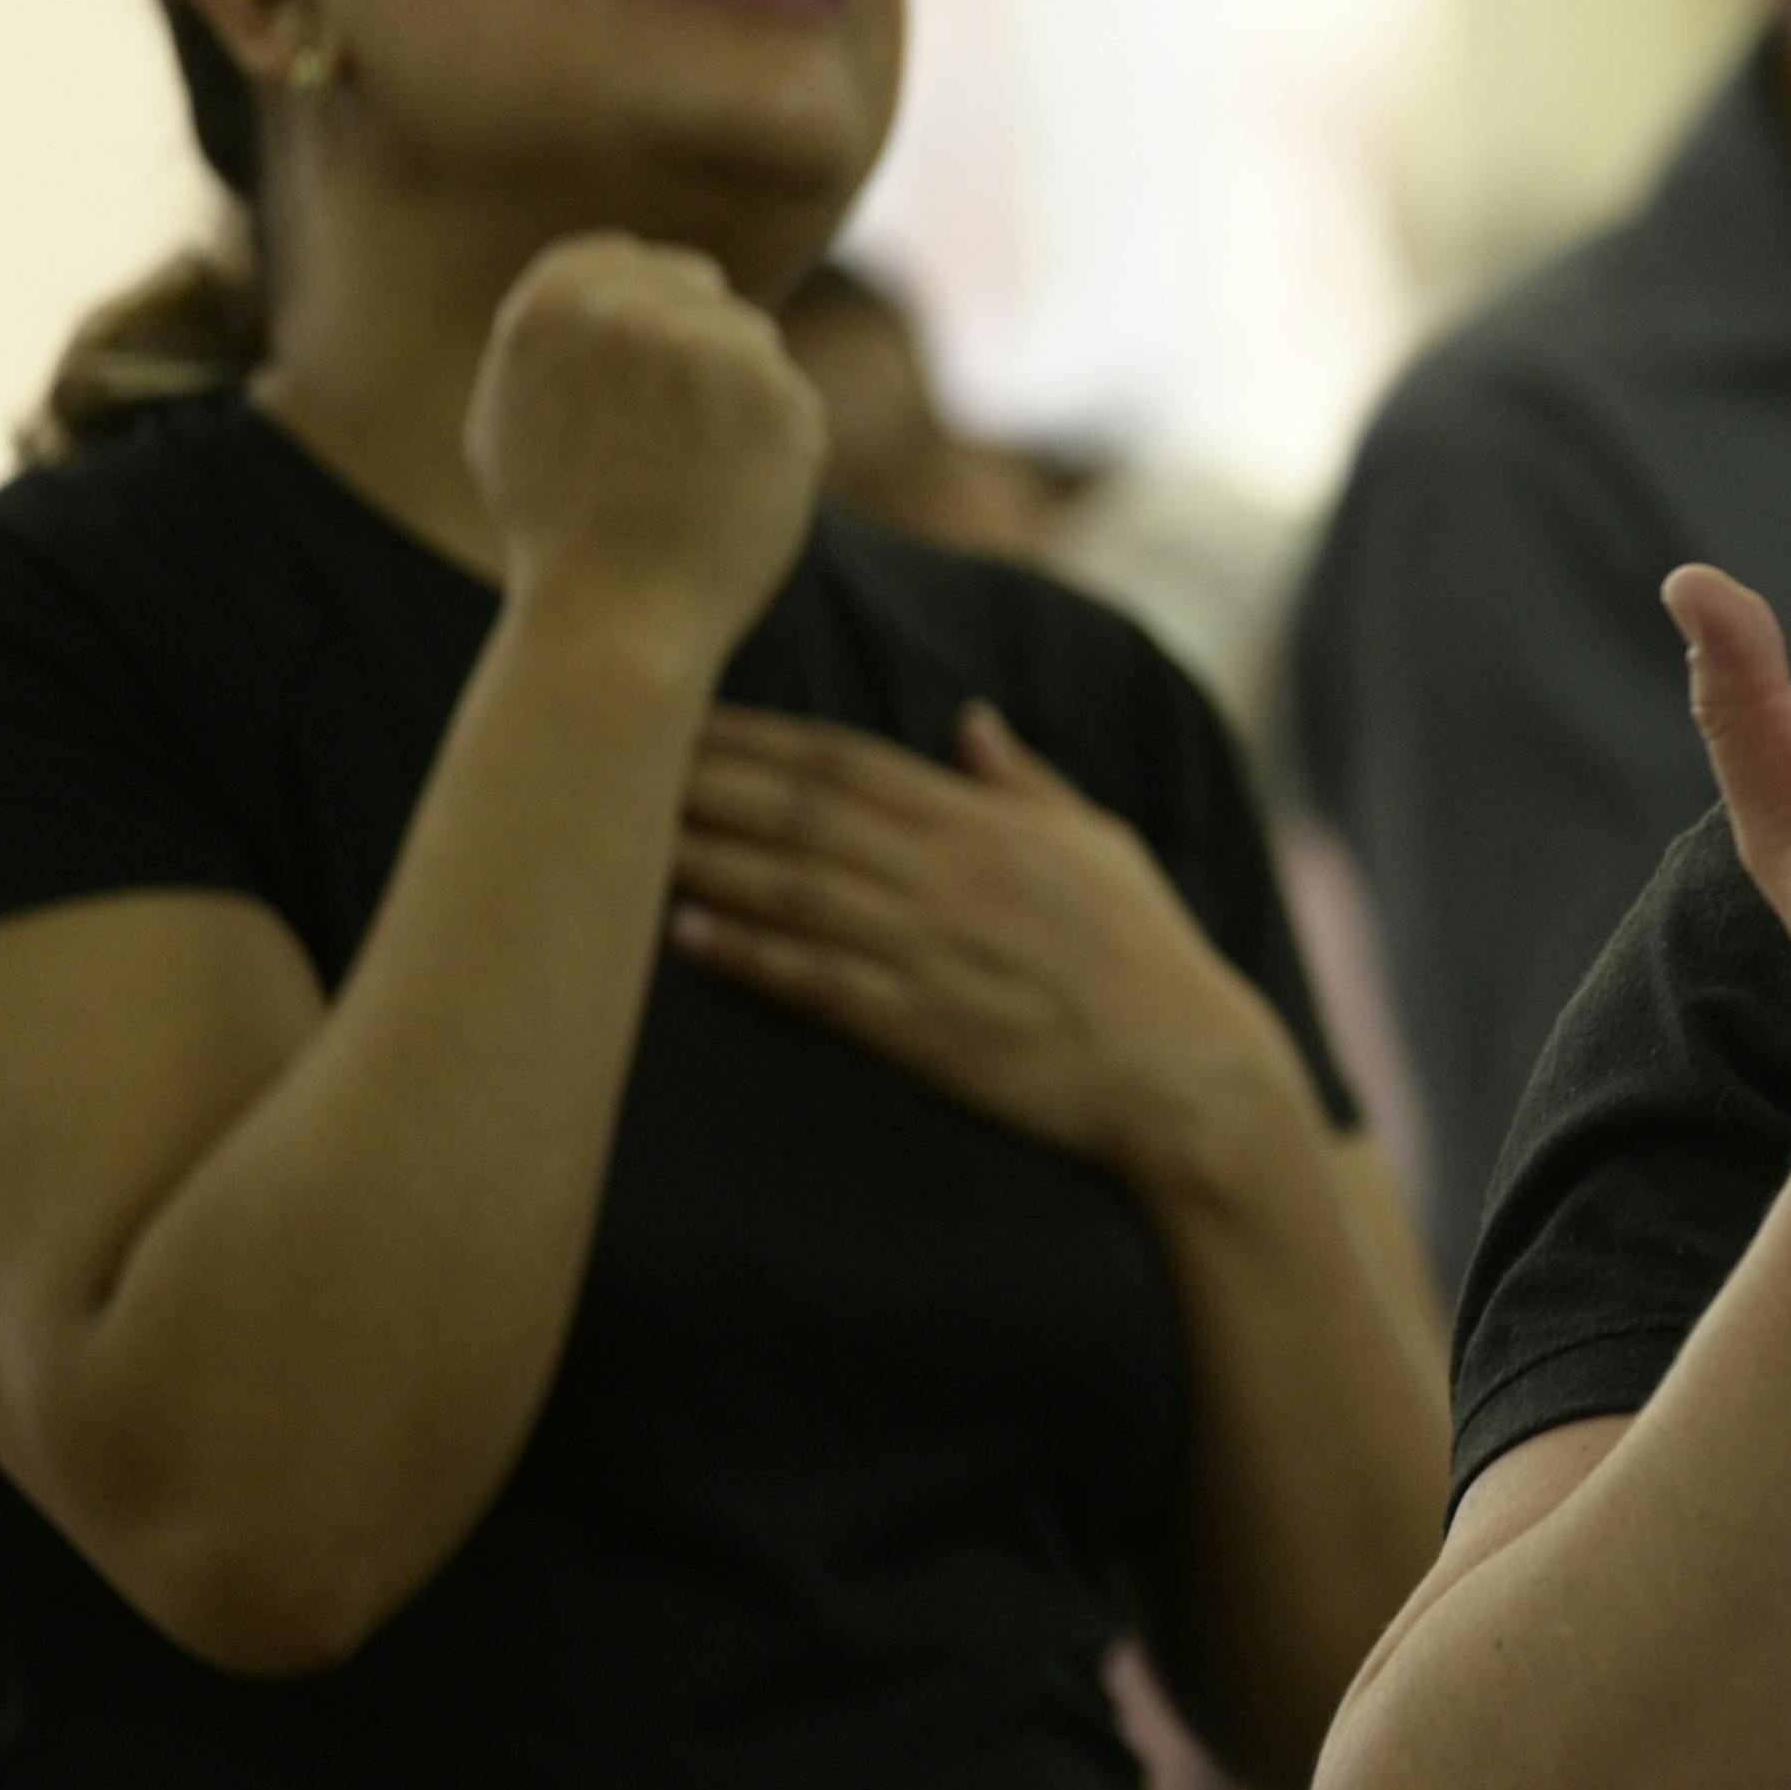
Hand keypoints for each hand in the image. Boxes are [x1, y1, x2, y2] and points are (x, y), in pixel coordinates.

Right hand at [468, 236, 823, 665]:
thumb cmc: (555, 526)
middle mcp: (637, 308)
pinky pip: (790, 400)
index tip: (643, 355)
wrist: (617, 616)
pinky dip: (774, 443)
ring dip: (737, 393)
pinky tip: (732, 495)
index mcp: (555, 299)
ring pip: (750, 343)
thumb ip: (561, 333)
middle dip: (694, 344)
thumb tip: (621, 277)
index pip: (622, 256)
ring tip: (690, 473)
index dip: (640, 301)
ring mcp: (718, 348)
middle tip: (671, 433)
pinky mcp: (785, 396)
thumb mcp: (513, 410)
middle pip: (697, 290)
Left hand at [669, 702, 1317, 1189]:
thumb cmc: (1150, 957)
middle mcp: (948, 875)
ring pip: (790, 887)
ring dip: (700, 858)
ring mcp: (931, 951)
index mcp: (985, 825)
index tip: (682, 715)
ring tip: (616, 838)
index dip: (755, 737)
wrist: (1186, 1074)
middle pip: (796, 812)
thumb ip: (1025, 781)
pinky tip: (683, 934)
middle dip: (698, 781)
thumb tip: (969, 718)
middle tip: (604, 757)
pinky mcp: (921, 1027)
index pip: (845, 762)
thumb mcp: (1101, 845)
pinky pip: (814, 980)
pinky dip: (746, 954)